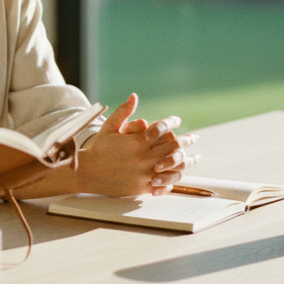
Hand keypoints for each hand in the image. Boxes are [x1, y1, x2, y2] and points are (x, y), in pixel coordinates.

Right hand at [76, 96, 199, 196]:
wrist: (88, 172)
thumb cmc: (99, 148)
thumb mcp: (109, 127)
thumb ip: (123, 112)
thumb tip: (134, 96)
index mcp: (137, 141)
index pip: (162, 128)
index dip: (172, 122)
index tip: (178, 120)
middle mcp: (144, 157)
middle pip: (173, 147)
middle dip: (186, 140)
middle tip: (194, 137)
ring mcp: (145, 173)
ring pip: (174, 166)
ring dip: (188, 161)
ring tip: (196, 157)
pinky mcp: (143, 187)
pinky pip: (165, 183)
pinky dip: (174, 178)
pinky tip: (180, 174)